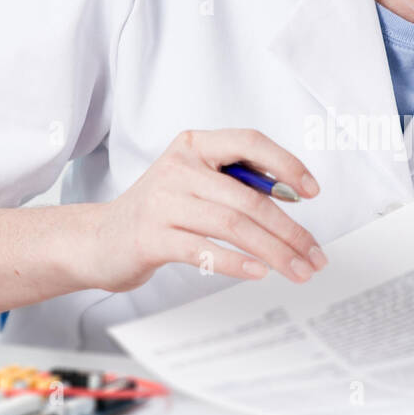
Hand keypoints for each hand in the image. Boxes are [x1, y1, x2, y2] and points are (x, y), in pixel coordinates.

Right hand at [75, 129, 326, 292]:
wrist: (99, 240)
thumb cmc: (159, 213)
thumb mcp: (196, 184)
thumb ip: (236, 183)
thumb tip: (292, 195)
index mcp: (194, 146)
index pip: (249, 142)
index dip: (285, 164)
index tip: (311, 192)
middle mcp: (178, 168)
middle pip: (247, 197)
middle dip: (289, 230)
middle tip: (314, 255)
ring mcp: (162, 202)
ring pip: (232, 224)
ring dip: (273, 251)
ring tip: (297, 270)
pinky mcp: (151, 237)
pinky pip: (203, 249)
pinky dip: (236, 262)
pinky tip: (260, 272)